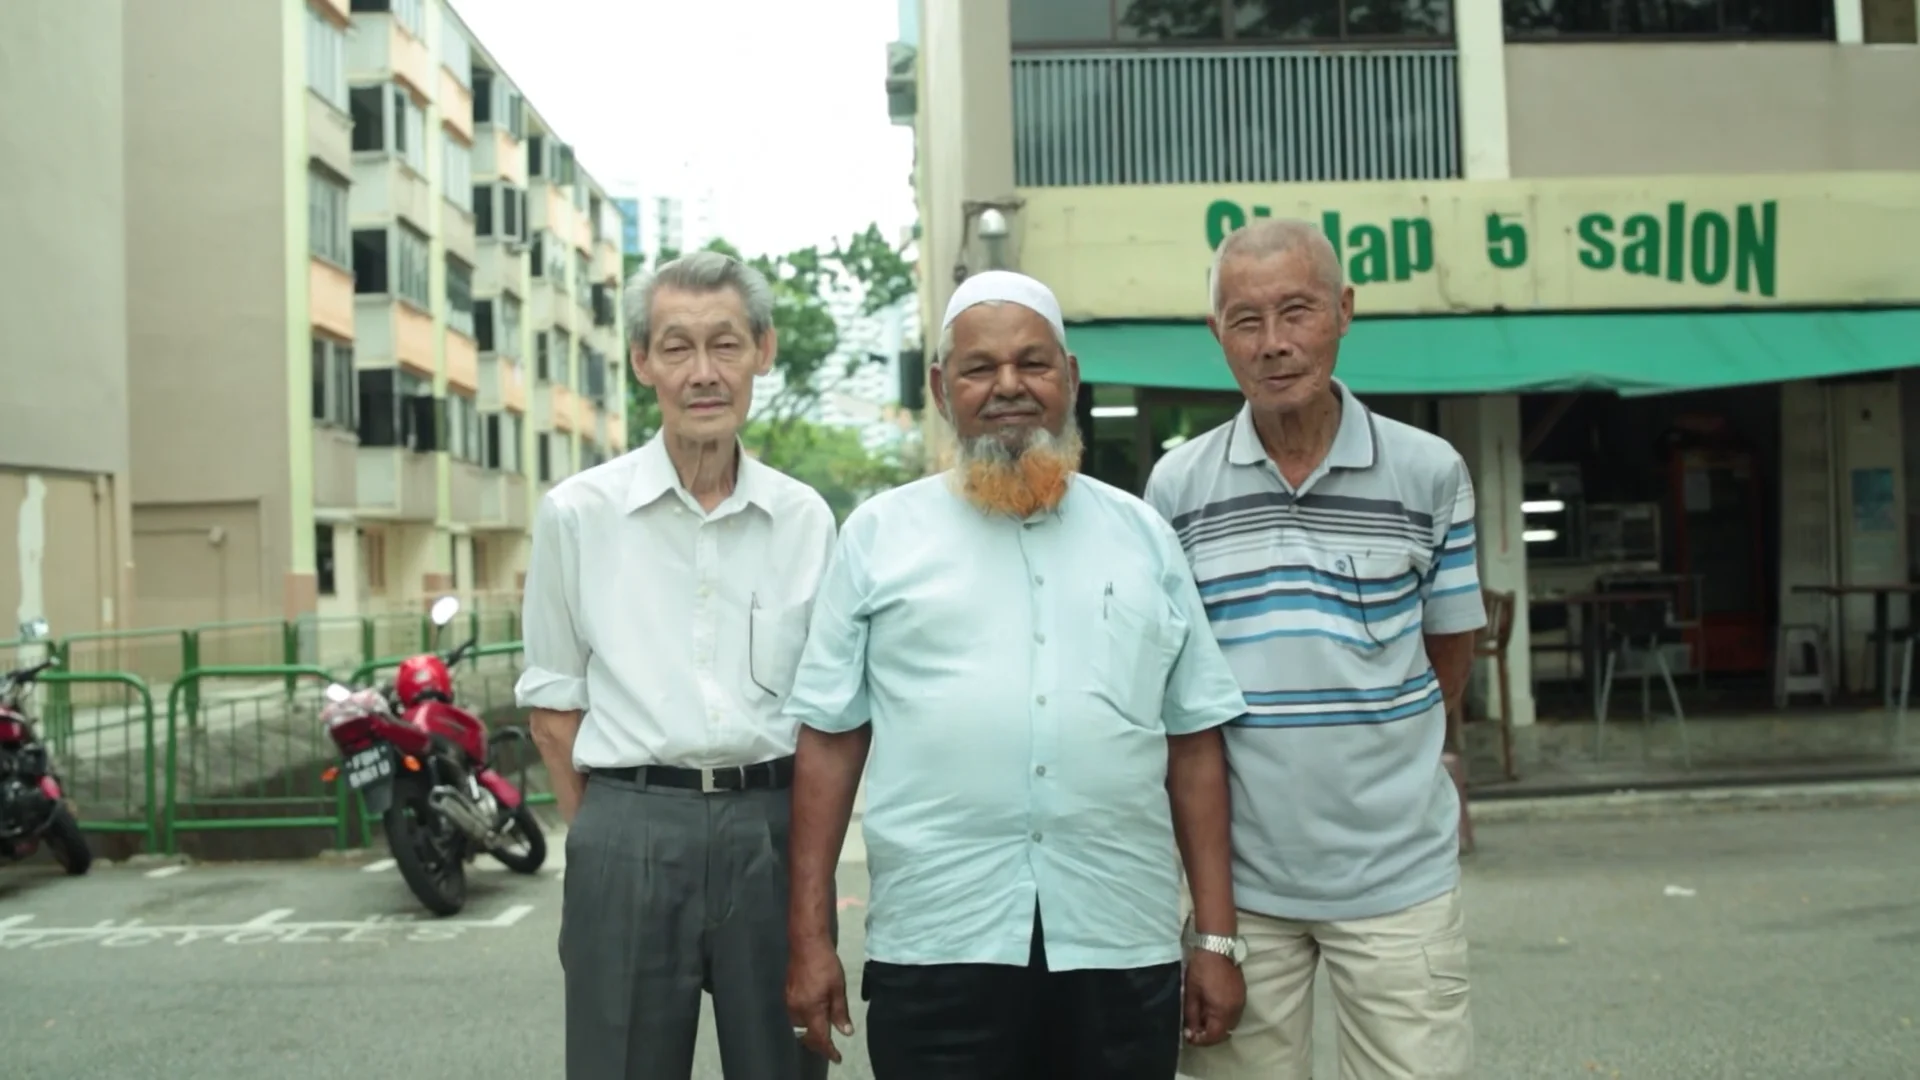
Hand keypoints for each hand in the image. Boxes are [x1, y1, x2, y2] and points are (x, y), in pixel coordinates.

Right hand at [786, 934, 853, 1062]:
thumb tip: (845, 1032)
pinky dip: (806, 1021)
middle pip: (806, 1035)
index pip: (819, 1038)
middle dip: (818, 1043)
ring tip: (824, 1032)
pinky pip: (796, 1016)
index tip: (837, 1058)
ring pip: (800, 1026)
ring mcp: (789, 1002)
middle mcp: (796, 1010)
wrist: (806, 943)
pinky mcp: (787, 994)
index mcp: (810, 1010)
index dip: (828, 1051)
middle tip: (831, 1047)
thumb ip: (840, 1012)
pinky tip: (814, 1015)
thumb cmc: (825, 964)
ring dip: (811, 1032)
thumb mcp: (838, 988)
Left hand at [1182, 950, 1244, 1046]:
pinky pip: (1233, 1013)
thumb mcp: (1191, 993)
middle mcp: (1236, 1009)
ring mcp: (1241, 1001)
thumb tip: (1190, 1031)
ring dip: (1217, 1026)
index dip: (1201, 1040)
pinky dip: (1223, 1016)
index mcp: (1223, 1010)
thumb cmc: (1201, 969)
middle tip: (1194, 1030)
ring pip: (1230, 1023)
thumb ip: (1191, 1015)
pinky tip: (1211, 1009)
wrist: (1216, 947)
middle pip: (1224, 1032)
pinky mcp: (1242, 994)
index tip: (1190, 1036)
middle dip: (1209, 1035)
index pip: (1215, 1036)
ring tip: (1202, 1019)